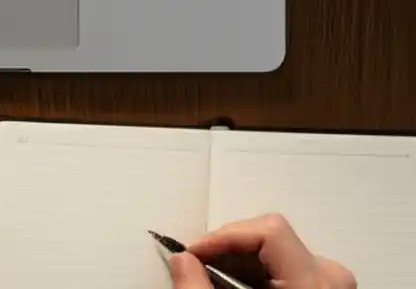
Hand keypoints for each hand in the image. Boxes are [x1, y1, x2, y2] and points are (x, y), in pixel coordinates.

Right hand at [169, 214, 355, 288]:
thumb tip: (183, 260)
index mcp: (313, 282)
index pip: (268, 230)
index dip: (225, 235)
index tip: (195, 251)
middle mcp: (330, 276)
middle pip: (266, 237)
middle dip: (226, 250)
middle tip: (198, 269)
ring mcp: (331, 281)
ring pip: (272, 249)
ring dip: (238, 261)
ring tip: (216, 282)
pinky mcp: (324, 287)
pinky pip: (284, 263)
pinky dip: (255, 272)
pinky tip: (237, 287)